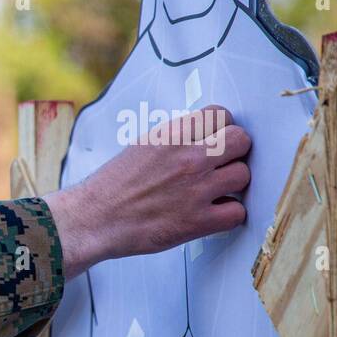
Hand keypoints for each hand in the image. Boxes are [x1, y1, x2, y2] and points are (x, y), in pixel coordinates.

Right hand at [43, 104, 249, 280]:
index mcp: (172, 136)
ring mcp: (196, 190)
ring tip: (213, 191)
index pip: (221, 114)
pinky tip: (211, 214)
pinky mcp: (197, 222)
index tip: (215, 140)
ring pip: (243, 175)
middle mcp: (188, 158)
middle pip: (241, 140)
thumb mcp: (142, 146)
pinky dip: (228, 215)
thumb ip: (176, 139)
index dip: (221, 128)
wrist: (92, 219)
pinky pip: (237, 213)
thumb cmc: (111, 186)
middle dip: (234, 152)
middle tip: (220, 165)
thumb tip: (203, 135)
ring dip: (232, 184)